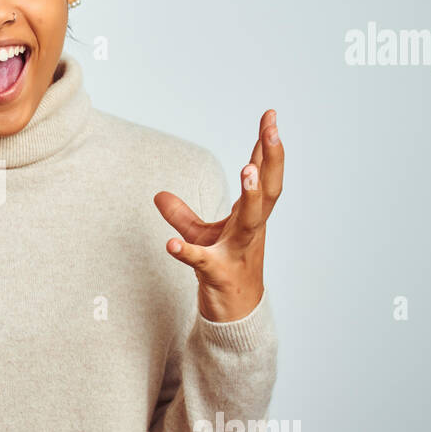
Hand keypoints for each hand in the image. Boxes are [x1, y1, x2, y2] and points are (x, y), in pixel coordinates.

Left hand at [153, 109, 283, 322]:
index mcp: (251, 216)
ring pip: (250, 221)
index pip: (262, 176)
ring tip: (247, 171)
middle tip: (272, 130)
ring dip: (251, 196)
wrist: (236, 315)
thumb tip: (158, 195)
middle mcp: (251, 230)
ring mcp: (238, 252)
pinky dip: (186, 252)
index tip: (270, 116)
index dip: (266, 147)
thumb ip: (182, 215)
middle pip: (268, 191)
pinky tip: (169, 244)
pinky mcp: (219, 275)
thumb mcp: (202, 237)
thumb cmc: (225, 270)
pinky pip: (203, 262)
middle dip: (271, 160)